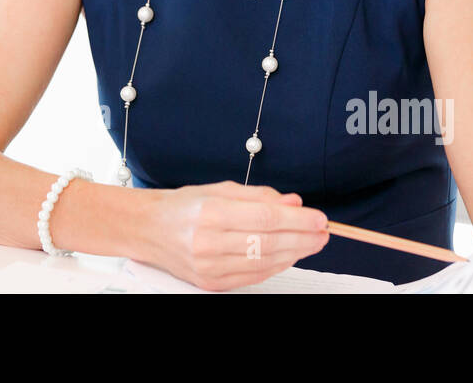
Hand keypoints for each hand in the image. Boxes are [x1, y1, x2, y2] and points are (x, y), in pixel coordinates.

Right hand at [137, 181, 328, 290]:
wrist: (148, 229)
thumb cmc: (184, 206)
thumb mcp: (219, 189)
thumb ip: (259, 195)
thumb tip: (294, 202)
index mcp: (210, 213)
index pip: (265, 218)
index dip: (297, 219)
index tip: (319, 218)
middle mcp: (208, 243)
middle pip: (269, 243)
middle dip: (302, 238)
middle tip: (324, 232)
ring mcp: (209, 267)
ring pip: (264, 263)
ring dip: (295, 254)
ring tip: (312, 243)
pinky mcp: (211, 283)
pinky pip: (253, 277)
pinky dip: (276, 266)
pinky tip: (289, 255)